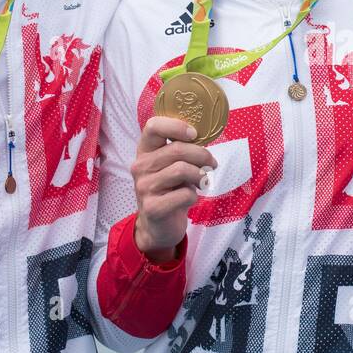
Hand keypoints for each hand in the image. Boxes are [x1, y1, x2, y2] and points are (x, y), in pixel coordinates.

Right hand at [131, 115, 217, 258]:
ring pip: (182, 170)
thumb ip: (181, 149)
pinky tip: (189, 198)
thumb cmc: (170, 189)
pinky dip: (194, 196)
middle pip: (177, 149)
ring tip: (201, 181)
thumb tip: (203, 135)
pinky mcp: (153, 207)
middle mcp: (140, 166)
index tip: (194, 134)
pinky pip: (185, 194)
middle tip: (211, 164)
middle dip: (202, 155)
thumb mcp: (171, 165)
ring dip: (200, 176)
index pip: (153, 126)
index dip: (176, 126)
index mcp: (145, 151)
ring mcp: (144, 187)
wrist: (157, 226)